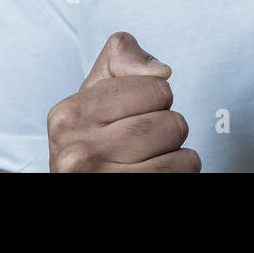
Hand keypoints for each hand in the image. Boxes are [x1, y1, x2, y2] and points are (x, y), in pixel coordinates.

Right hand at [47, 31, 200, 171]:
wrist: (80, 182)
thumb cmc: (91, 138)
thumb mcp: (94, 89)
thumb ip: (121, 57)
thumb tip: (160, 71)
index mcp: (70, 115)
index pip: (157, 88)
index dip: (155, 98)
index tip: (131, 113)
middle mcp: (80, 153)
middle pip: (172, 123)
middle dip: (165, 127)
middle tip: (139, 140)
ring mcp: (101, 180)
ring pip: (181, 152)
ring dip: (172, 152)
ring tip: (144, 157)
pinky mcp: (127, 195)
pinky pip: (183, 172)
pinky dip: (178, 171)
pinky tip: (150, 172)